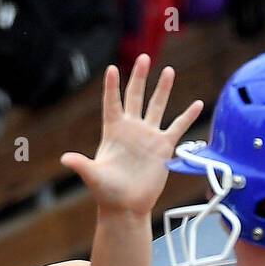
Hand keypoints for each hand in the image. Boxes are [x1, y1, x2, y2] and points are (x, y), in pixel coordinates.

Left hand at [60, 55, 202, 216]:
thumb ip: (81, 164)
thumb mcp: (93, 176)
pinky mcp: (163, 148)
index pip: (112, 103)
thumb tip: (66, 159)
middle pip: (135, 97)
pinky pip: (178, 127)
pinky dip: (188, 116)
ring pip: (157, 107)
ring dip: (163, 89)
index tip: (112, 68)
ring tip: (168, 70)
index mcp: (113, 132)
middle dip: (139, 77)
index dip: (112, 87)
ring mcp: (148, 137)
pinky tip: (198, 104)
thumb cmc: (107, 193)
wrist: (126, 208)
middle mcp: (131, 130)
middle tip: (144, 57)